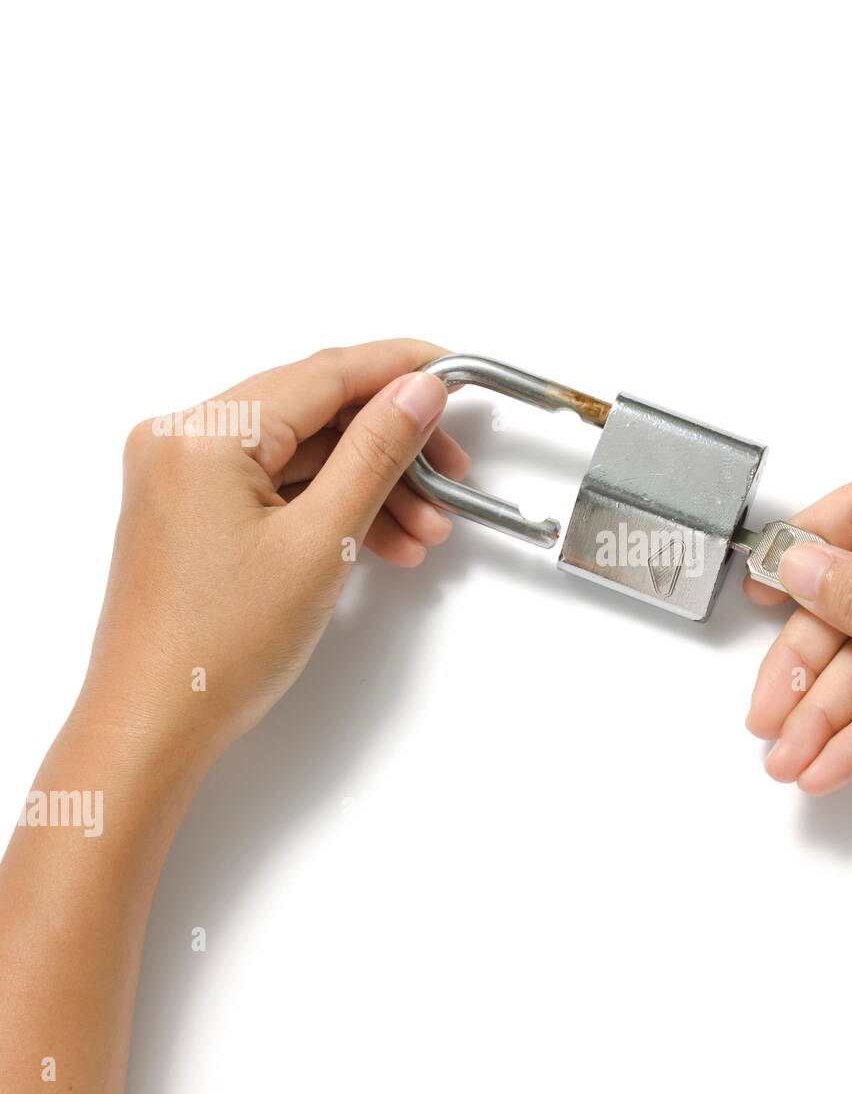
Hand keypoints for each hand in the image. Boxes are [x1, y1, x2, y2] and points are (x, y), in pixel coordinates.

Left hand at [76, 339, 465, 764]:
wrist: (156, 723)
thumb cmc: (215, 650)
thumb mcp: (321, 542)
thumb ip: (377, 454)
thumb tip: (418, 391)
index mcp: (203, 433)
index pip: (324, 374)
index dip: (399, 370)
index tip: (453, 374)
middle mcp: (181, 439)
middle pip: (315, 411)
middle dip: (392, 444)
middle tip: (451, 474)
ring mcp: (181, 474)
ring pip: (302, 451)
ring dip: (369, 482)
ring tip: (424, 529)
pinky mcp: (190, 508)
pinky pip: (277, 483)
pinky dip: (330, 504)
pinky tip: (380, 539)